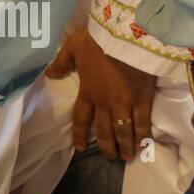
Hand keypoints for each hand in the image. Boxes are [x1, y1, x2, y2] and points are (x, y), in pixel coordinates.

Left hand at [45, 27, 154, 159]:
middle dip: (107, 147)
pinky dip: (143, 134)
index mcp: (87, 92)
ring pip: (123, 131)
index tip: (79, 148)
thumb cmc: (99, 40)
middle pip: (104, 131)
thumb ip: (62, 62)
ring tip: (127, 157)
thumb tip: (49, 74)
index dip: (79, 135)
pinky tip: (144, 144)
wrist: (128, 36)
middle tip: (110, 157)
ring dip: (125, 146)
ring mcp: (125, 103)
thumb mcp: (73, 48)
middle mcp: (104, 103)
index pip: (80, 119)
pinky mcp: (144, 98)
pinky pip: (142, 122)